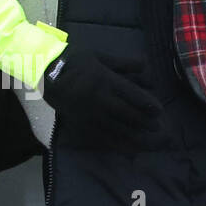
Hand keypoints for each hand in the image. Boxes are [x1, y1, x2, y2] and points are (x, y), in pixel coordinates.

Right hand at [40, 47, 163, 146]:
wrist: (46, 73)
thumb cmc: (74, 60)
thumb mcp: (99, 56)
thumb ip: (123, 62)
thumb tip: (146, 64)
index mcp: (104, 79)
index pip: (131, 94)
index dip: (147, 103)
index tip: (159, 111)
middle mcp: (99, 98)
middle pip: (126, 113)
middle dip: (144, 121)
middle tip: (158, 128)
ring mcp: (89, 113)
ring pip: (116, 127)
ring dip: (134, 135)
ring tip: (148, 141)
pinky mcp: (81, 122)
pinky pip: (101, 136)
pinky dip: (116, 143)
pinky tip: (127, 149)